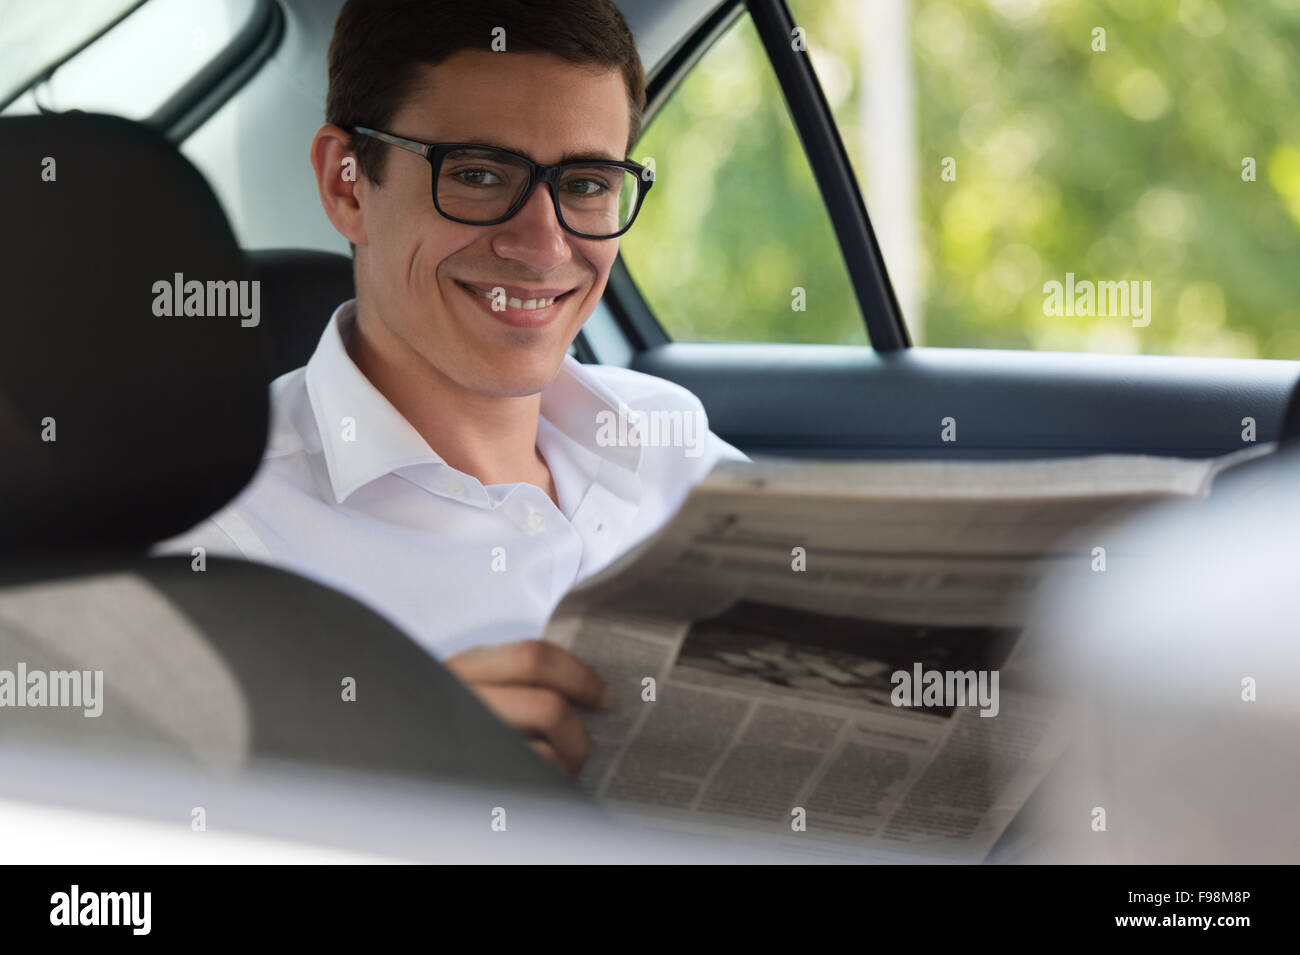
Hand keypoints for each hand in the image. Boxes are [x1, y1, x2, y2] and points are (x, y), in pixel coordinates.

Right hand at [445, 639, 612, 775]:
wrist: (394, 776)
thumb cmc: (453, 725)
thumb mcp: (473, 686)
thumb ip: (514, 678)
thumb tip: (587, 689)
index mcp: (467, 669)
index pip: (534, 657)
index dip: (580, 676)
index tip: (604, 697)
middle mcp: (462, 701)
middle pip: (548, 709)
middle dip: (578, 733)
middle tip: (582, 747)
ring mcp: (467, 742)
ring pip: (544, 753)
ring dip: (564, 767)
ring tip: (559, 772)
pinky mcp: (473, 781)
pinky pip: (530, 784)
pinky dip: (547, 786)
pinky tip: (539, 785)